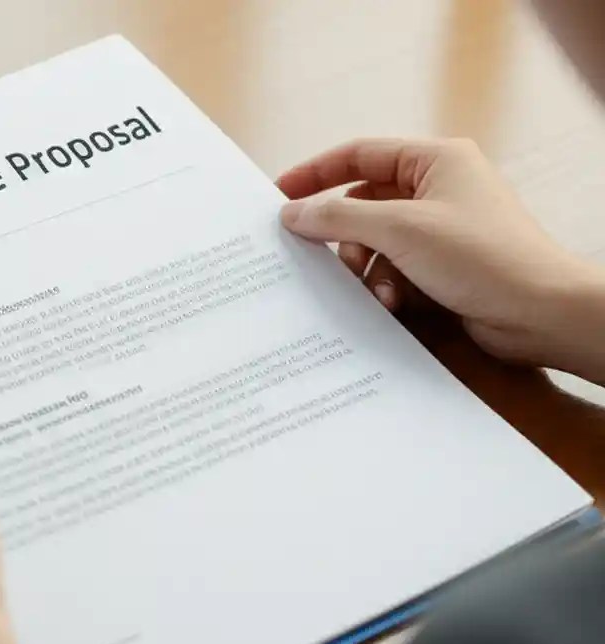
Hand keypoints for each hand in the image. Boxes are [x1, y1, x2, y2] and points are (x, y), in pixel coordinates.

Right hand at [277, 137, 604, 384]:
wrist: (540, 313)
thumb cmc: (481, 256)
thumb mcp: (400, 229)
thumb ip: (338, 218)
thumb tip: (291, 212)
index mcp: (436, 160)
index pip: (360, 155)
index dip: (315, 173)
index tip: (279, 195)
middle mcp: (439, 188)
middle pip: (364, 202)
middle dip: (341, 233)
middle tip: (312, 253)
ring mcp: (442, 229)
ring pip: (375, 241)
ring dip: (364, 265)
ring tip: (368, 285)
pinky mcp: (444, 266)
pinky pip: (394, 267)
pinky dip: (384, 284)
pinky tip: (388, 301)